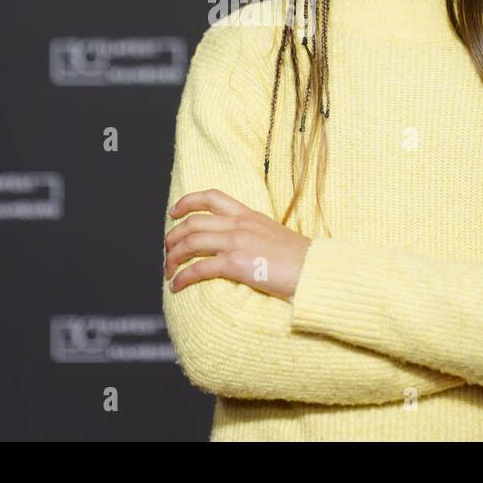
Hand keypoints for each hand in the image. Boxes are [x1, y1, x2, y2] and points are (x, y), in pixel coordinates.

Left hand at [164, 189, 311, 301]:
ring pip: (190, 243)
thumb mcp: (273, 236)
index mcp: (249, 215)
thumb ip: (253, 235)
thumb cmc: (299, 260)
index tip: (173, 212)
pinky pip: (199, 268)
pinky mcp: (236, 263)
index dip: (187, 202)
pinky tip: (176, 286)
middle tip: (167, 252)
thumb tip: (238, 246)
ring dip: (173, 258)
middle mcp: (240, 224)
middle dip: (173, 237)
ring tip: (168, 271)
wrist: (315, 271)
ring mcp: (237, 242)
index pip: (211, 197)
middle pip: (192, 222)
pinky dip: (183, 277)